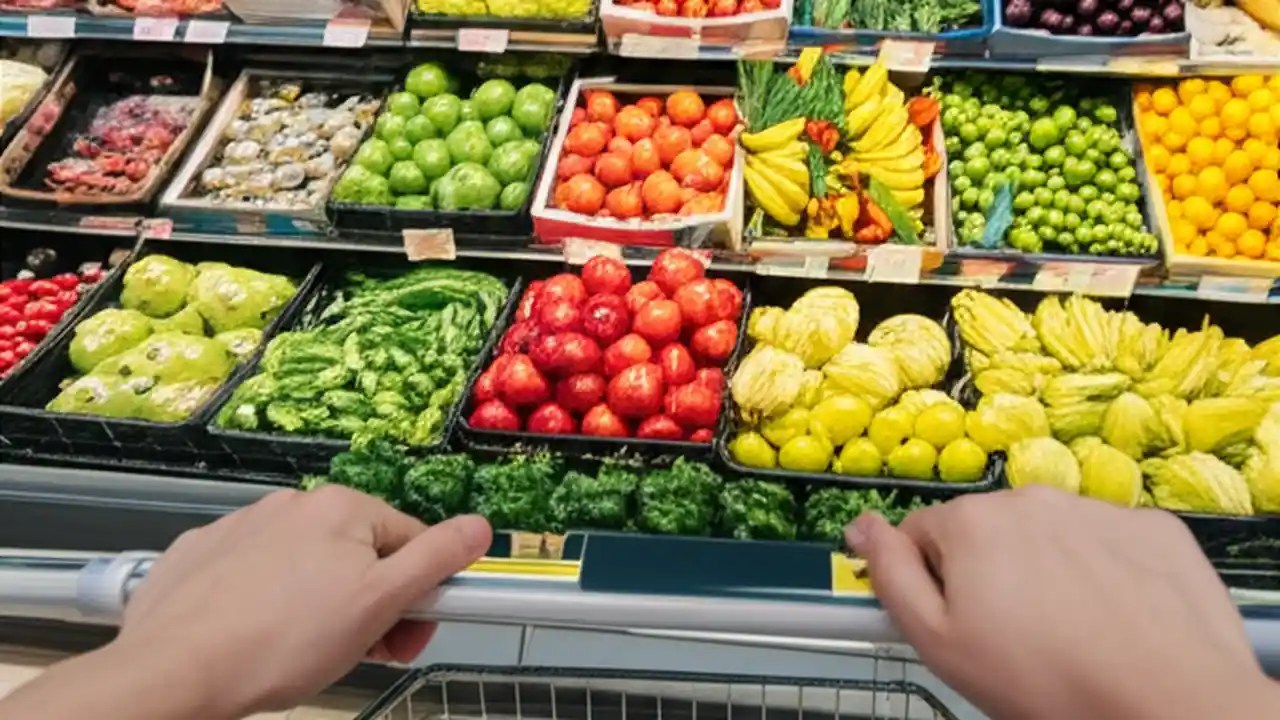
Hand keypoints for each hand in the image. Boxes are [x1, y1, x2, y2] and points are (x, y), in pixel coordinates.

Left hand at [117, 485, 490, 718]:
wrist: (174, 672)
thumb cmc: (283, 642)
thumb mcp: (380, 604)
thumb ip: (436, 559)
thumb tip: (480, 526)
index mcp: (343, 507)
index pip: (411, 543)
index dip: (417, 598)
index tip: (403, 640)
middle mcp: (293, 503)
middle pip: (359, 553)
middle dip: (369, 602)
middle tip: (358, 651)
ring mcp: (241, 526)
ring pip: (306, 564)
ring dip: (319, 603)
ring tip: (300, 651)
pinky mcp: (200, 554)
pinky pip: (253, 574)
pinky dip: (265, 601)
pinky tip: (256, 636)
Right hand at [847, 487, 1278, 719]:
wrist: (1169, 703)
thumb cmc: (1041, 682)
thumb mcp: (938, 643)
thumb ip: (889, 575)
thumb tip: (860, 524)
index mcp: (970, 521)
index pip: (922, 537)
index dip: (933, 585)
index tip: (961, 626)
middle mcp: (1030, 498)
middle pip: (987, 532)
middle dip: (991, 574)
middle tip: (1014, 637)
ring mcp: (1096, 507)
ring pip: (1048, 535)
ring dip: (1046, 570)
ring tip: (1069, 634)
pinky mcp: (1152, 527)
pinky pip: (1108, 541)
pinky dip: (1104, 570)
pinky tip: (1114, 617)